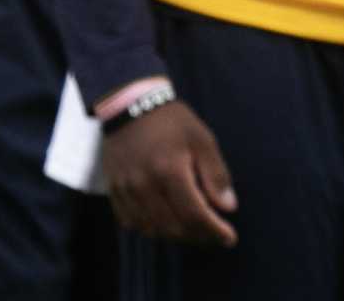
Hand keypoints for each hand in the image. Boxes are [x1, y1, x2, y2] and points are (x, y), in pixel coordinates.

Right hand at [100, 99, 237, 246]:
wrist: (131, 105)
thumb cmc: (171, 121)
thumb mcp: (202, 139)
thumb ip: (216, 175)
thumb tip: (228, 207)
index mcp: (170, 171)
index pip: (195, 215)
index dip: (214, 231)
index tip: (229, 238)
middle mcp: (146, 185)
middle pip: (174, 227)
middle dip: (198, 235)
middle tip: (213, 232)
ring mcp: (127, 190)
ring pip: (152, 229)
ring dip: (175, 234)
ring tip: (193, 228)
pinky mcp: (114, 190)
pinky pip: (131, 222)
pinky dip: (150, 228)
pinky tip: (165, 221)